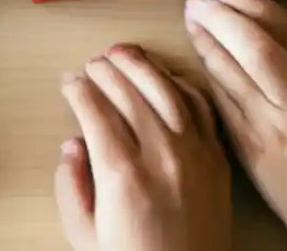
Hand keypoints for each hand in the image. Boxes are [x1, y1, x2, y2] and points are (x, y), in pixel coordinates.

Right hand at [55, 44, 230, 250]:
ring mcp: (194, 156)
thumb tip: (72, 145)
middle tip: (92, 63)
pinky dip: (182, 85)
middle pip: (129, 93)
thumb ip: (70, 185)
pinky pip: (201, 108)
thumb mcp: (83, 234)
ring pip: (167, 91)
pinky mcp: (217, 160)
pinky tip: (165, 76)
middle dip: (105, 70)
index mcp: (121, 176)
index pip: (95, 111)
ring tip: (123, 53)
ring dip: (142, 66)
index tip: (69, 81)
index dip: (78, 89)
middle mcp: (160, 158)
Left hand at [184, 0, 286, 250]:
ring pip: (226, 74)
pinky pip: (218, 105)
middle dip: (217, 16)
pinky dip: (204, 77)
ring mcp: (267, 130)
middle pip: (248, 49)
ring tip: (193, 18)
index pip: (283, 33)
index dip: (248, 1)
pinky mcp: (244, 151)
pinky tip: (198, 58)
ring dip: (204, 42)